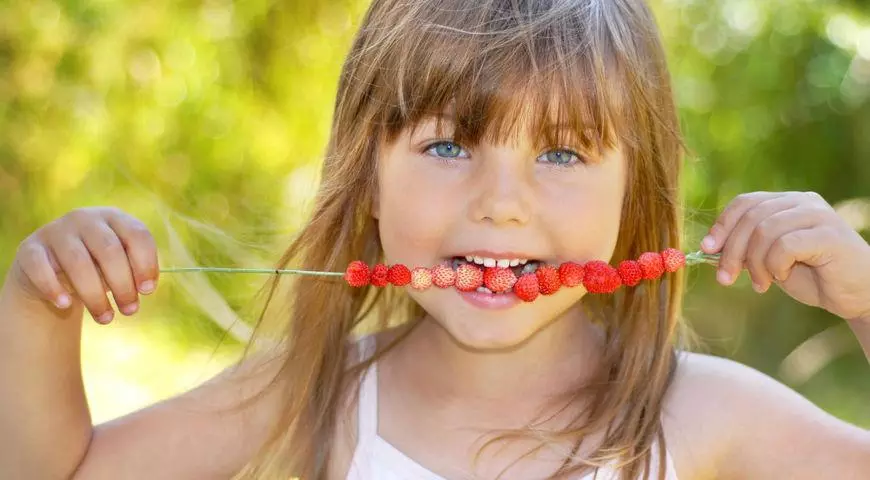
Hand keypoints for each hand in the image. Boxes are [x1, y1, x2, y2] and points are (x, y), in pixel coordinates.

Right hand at [6, 207, 158, 323]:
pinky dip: (54, 289)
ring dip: (95, 296)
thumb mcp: (120, 265)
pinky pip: (41, 268)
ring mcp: (55, 231)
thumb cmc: (98, 267)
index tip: (148, 291)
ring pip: (78, 264)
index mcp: (114, 217)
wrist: (52, 270)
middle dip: (123, 285)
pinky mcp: (30, 249)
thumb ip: (134, 271)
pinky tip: (65, 305)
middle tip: (130, 311)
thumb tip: (145, 288)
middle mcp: (85, 218)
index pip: (137, 235)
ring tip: (106, 319)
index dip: (146, 264)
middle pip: (110, 251)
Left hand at [701, 191, 869, 321]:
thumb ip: (746, 249)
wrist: (858, 294)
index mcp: (787, 202)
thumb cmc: (814, 276)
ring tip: (761, 283)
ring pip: (764, 231)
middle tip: (725, 278)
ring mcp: (818, 215)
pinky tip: (780, 278)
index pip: (745, 202)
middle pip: (750, 217)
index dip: (722, 225)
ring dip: (754, 262)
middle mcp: (802, 202)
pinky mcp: (830, 235)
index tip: (705, 249)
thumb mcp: (770, 260)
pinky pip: (785, 245)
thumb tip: (709, 247)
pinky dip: (774, 265)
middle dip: (731, 250)